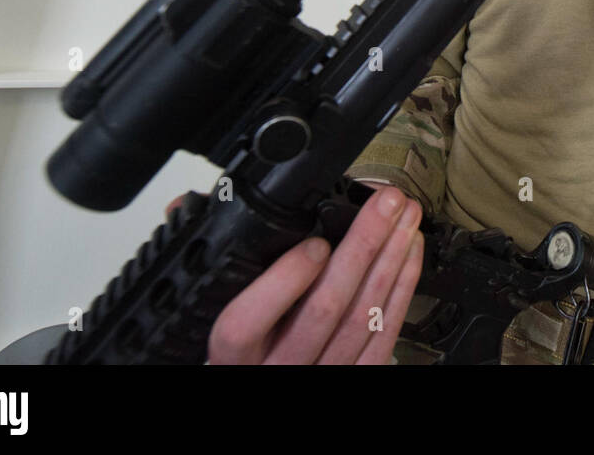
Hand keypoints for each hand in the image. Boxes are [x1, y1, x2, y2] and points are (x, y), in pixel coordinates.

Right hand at [194, 186, 423, 363]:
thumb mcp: (210, 314)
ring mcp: (318, 377)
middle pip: (323, 311)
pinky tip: (410, 255)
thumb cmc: (241, 351)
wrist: (264, 389)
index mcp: (231, 356)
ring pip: (361, 320)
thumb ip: (208, 262)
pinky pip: (384, 336)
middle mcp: (275, 370)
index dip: (283, 282)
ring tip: (405, 217)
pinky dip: (401, 290)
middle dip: (362, 247)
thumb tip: (183, 208)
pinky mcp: (354, 379)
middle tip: (385, 204)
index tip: (312, 244)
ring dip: (390, 261)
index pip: (244, 325)